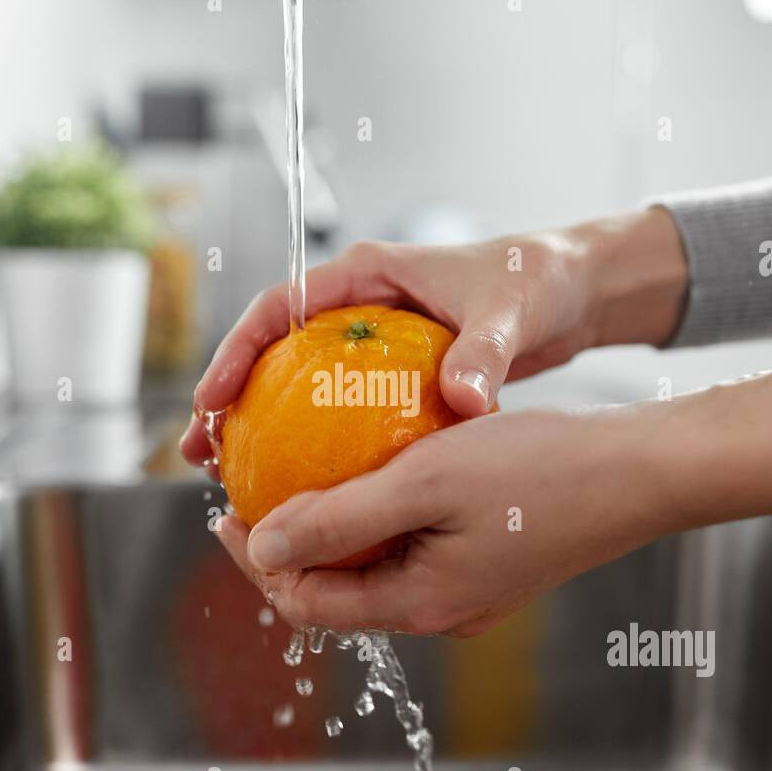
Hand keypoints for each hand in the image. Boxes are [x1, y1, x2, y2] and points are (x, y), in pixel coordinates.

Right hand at [180, 207, 687, 468]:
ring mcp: (370, 342)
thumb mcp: (508, 314)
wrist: (570, 291)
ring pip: (296, 386)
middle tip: (200, 455)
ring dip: (262, 430)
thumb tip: (463, 399)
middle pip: (271, 352)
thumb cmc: (536, 283)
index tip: (213, 399)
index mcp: (366, 275)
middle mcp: (358, 306)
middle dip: (229, 400)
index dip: (236, 351)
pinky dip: (315, 447)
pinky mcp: (389, 375)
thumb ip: (482, 353)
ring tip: (231, 481)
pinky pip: (337, 412)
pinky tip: (308, 495)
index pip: (279, 307)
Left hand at [212, 371, 771, 636]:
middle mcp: (436, 609)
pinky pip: (410, 547)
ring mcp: (464, 589)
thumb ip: (339, 520)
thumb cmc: (539, 470)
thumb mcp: (425, 482)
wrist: (637, 472)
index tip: (228, 508)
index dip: (256, 560)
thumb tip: (263, 548)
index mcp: (416, 603)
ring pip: (371, 566)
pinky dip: (377, 516)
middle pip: (334, 589)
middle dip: (287, 546)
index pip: (306, 602)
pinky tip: (373, 468)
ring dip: (331, 527)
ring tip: (306, 472)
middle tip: (258, 487)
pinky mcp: (485, 561)